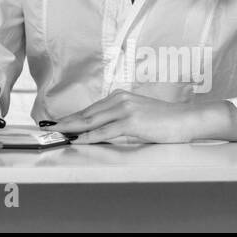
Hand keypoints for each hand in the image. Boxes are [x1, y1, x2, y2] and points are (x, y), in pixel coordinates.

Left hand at [45, 90, 203, 143]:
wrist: (187, 119)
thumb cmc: (165, 120)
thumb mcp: (137, 115)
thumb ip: (118, 120)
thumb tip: (99, 130)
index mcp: (119, 97)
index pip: (90, 109)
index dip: (71, 117)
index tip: (57, 123)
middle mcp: (119, 99)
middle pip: (87, 113)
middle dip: (66, 122)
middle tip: (49, 128)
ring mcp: (125, 109)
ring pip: (92, 121)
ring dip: (72, 128)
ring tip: (57, 134)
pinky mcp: (132, 122)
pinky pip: (106, 131)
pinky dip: (90, 136)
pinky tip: (79, 140)